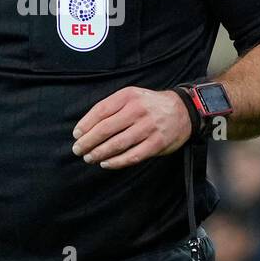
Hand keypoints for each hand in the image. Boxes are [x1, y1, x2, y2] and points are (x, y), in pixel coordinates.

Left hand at [71, 86, 192, 168]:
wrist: (183, 110)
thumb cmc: (150, 105)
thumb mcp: (132, 96)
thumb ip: (112, 107)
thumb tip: (86, 127)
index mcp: (128, 96)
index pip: (101, 110)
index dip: (86, 124)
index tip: (76, 135)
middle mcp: (138, 110)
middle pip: (106, 128)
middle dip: (88, 141)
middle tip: (78, 149)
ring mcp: (148, 127)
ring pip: (117, 143)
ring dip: (99, 153)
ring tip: (89, 158)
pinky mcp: (156, 143)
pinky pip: (132, 155)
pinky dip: (117, 162)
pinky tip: (106, 164)